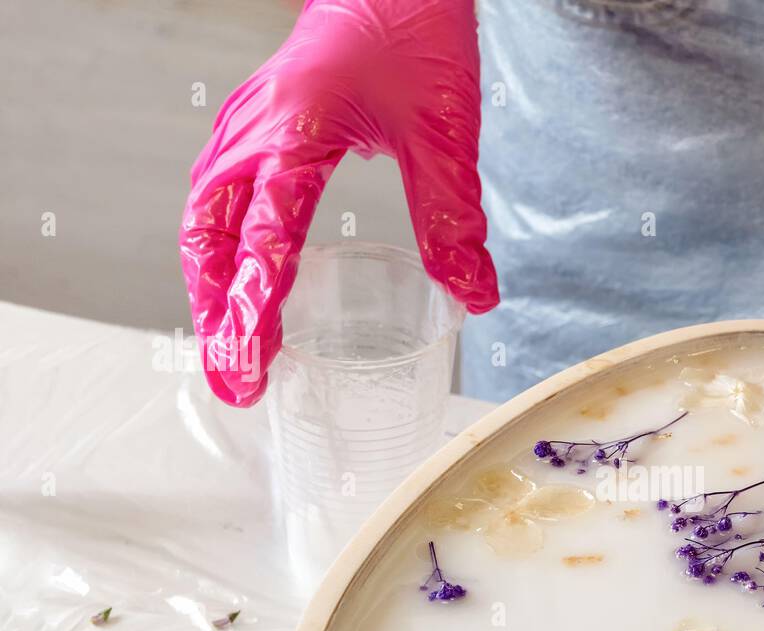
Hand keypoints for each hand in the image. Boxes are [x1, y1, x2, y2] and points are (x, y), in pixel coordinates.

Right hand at [179, 0, 497, 406]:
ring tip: (230, 343)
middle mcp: (258, 130)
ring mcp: (249, 123)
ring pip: (205, 214)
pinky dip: (221, 245)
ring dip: (211, 283)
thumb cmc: (415, 29)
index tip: (252, 365)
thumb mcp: (445, 129)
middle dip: (216, 311)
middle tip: (234, 377)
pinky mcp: (258, 121)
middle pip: (210, 234)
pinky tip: (241, 275)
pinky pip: (220, 192)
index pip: (264, 238)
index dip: (254, 309)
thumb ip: (453, 214)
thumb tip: (474, 296)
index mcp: (297, 132)